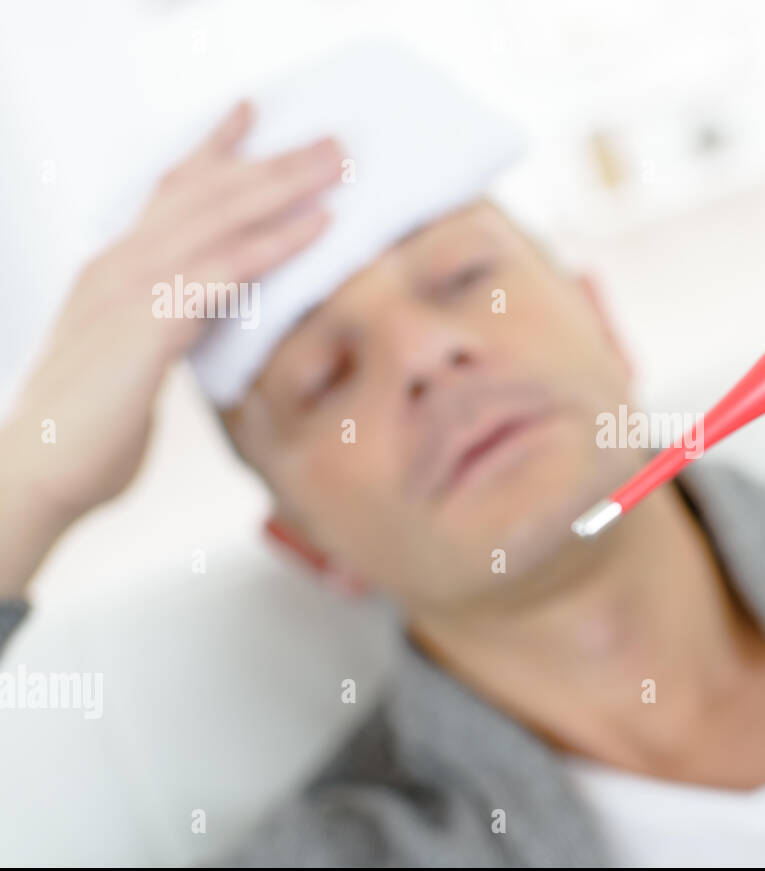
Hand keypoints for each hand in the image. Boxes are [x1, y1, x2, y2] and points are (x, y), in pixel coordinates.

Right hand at [0, 101, 340, 592]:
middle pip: (206, 193)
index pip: (169, 194)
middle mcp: (119, 265)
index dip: (212, 151)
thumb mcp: (136, 365)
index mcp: (115, 272)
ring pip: (219, 218)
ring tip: (338, 165)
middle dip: (272, 162)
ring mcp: (128, 289)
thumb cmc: (88, 433)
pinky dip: (275, 244)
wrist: (35, 474)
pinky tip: (319, 229)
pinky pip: (223, 271)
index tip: (249, 113)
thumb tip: (204, 322)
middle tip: (331, 139)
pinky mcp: (146, 323)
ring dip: (285, 187)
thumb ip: (169, 331)